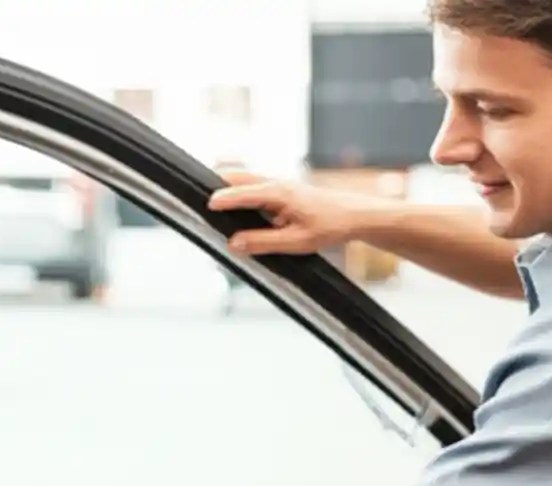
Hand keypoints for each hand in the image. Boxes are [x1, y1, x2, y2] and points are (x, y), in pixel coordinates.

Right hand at [207, 171, 379, 255]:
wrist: (354, 216)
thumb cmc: (329, 227)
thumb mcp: (296, 242)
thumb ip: (262, 242)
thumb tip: (233, 243)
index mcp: (278, 193)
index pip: (242, 193)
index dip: (222, 199)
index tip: (205, 204)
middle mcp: (276, 184)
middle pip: (238, 177)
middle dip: (217, 184)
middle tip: (197, 196)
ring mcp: (278, 185)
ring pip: (245, 180)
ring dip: (228, 188)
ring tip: (210, 201)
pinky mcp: (281, 191)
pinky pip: (254, 188)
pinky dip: (240, 193)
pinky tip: (235, 208)